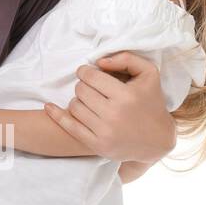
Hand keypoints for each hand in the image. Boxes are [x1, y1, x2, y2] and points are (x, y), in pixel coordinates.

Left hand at [43, 51, 176, 161]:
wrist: (156, 140)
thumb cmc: (151, 102)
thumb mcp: (148, 74)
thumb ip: (126, 59)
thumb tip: (99, 61)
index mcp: (126, 95)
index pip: (91, 76)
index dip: (85, 71)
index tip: (87, 73)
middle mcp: (114, 114)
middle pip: (81, 90)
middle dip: (83, 85)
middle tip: (90, 88)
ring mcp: (104, 132)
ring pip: (74, 106)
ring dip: (77, 100)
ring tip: (87, 100)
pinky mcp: (97, 145)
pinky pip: (70, 127)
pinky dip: (57, 115)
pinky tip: (49, 107)